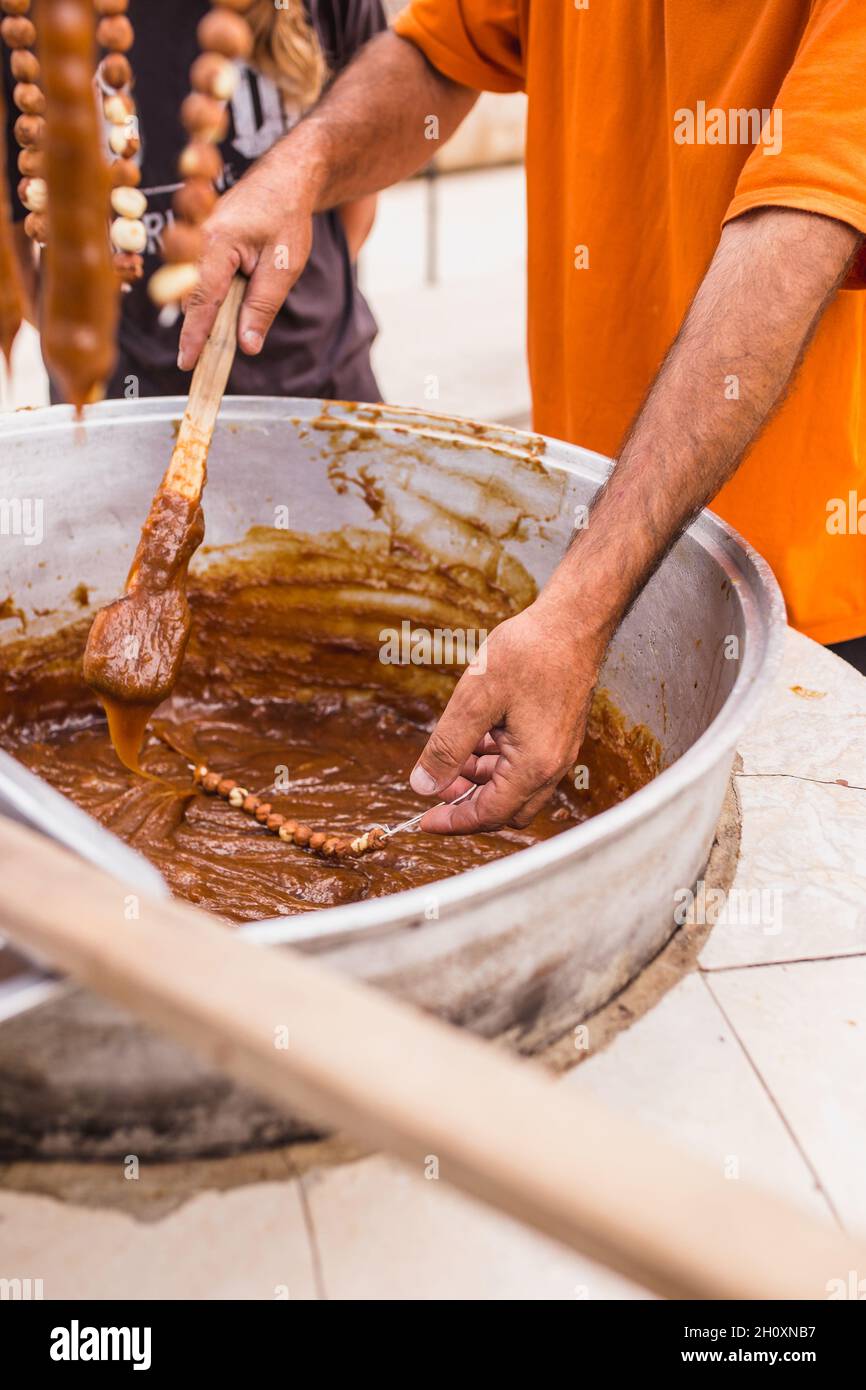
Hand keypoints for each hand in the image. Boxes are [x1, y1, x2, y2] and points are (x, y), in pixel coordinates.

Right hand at [177, 164, 313, 370]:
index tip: (187, 363)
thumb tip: (246, 345)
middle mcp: (199, 240)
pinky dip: (210, 297)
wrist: (286, 179)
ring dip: (206, 312)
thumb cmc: (287, 218)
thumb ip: (262, 307)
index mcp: (217, 244)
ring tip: (216, 332)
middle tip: (203, 360)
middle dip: (197, 328)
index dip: (194, 335)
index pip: (201, 300)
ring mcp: (197, 239)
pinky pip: (199, 278)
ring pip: (193, 289)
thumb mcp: (284, 268)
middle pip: (191, 298)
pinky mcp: (202, 242)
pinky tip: (225, 306)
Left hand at [410, 599, 607, 832]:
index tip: (422, 822)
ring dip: (481, 780)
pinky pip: (525, 766)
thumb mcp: (474, 699)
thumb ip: (447, 748)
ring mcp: (558, 752)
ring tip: (454, 752)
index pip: (488, 815)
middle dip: (467, 805)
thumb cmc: (528, 653)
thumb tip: (423, 786)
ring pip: (514, 788)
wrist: (573, 622)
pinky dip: (497, 761)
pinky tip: (478, 735)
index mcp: (533, 766)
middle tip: (436, 785)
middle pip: (506, 810)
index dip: (452, 823)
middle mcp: (552, 767)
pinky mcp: (558, 736)